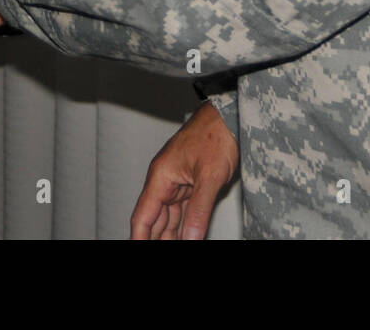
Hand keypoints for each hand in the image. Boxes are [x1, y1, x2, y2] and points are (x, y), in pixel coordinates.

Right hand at [130, 102, 238, 239]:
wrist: (231, 116)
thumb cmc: (216, 134)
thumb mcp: (209, 176)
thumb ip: (198, 210)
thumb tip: (190, 238)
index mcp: (161, 175)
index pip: (143, 215)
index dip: (139, 238)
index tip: (138, 251)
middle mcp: (166, 179)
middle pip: (155, 219)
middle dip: (156, 239)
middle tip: (161, 253)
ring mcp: (179, 181)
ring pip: (170, 217)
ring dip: (171, 236)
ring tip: (173, 248)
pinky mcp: (193, 182)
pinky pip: (185, 210)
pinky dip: (185, 226)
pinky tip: (186, 238)